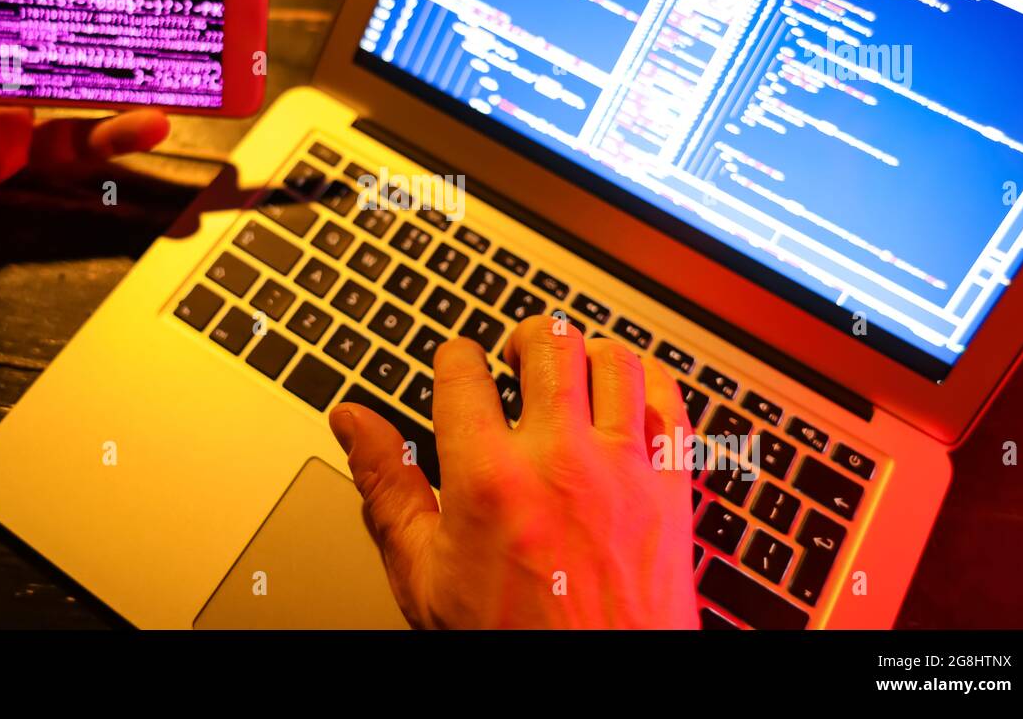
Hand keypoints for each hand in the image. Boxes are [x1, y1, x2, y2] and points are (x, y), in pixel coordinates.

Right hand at [329, 316, 699, 628]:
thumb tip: (352, 422)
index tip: (458, 368)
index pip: (463, 370)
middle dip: (522, 338)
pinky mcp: (670, 487)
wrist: (595, 691)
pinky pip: (670, 401)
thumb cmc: (510, 642)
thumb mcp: (425, 576)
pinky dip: (647, 383)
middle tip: (514, 357)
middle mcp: (559, 462)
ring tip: (569, 370)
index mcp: (488, 479)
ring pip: (612, 359)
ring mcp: (622, 470)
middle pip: (545, 344)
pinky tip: (625, 397)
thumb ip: (387, 488)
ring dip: (585, 352)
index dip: (454, 357)